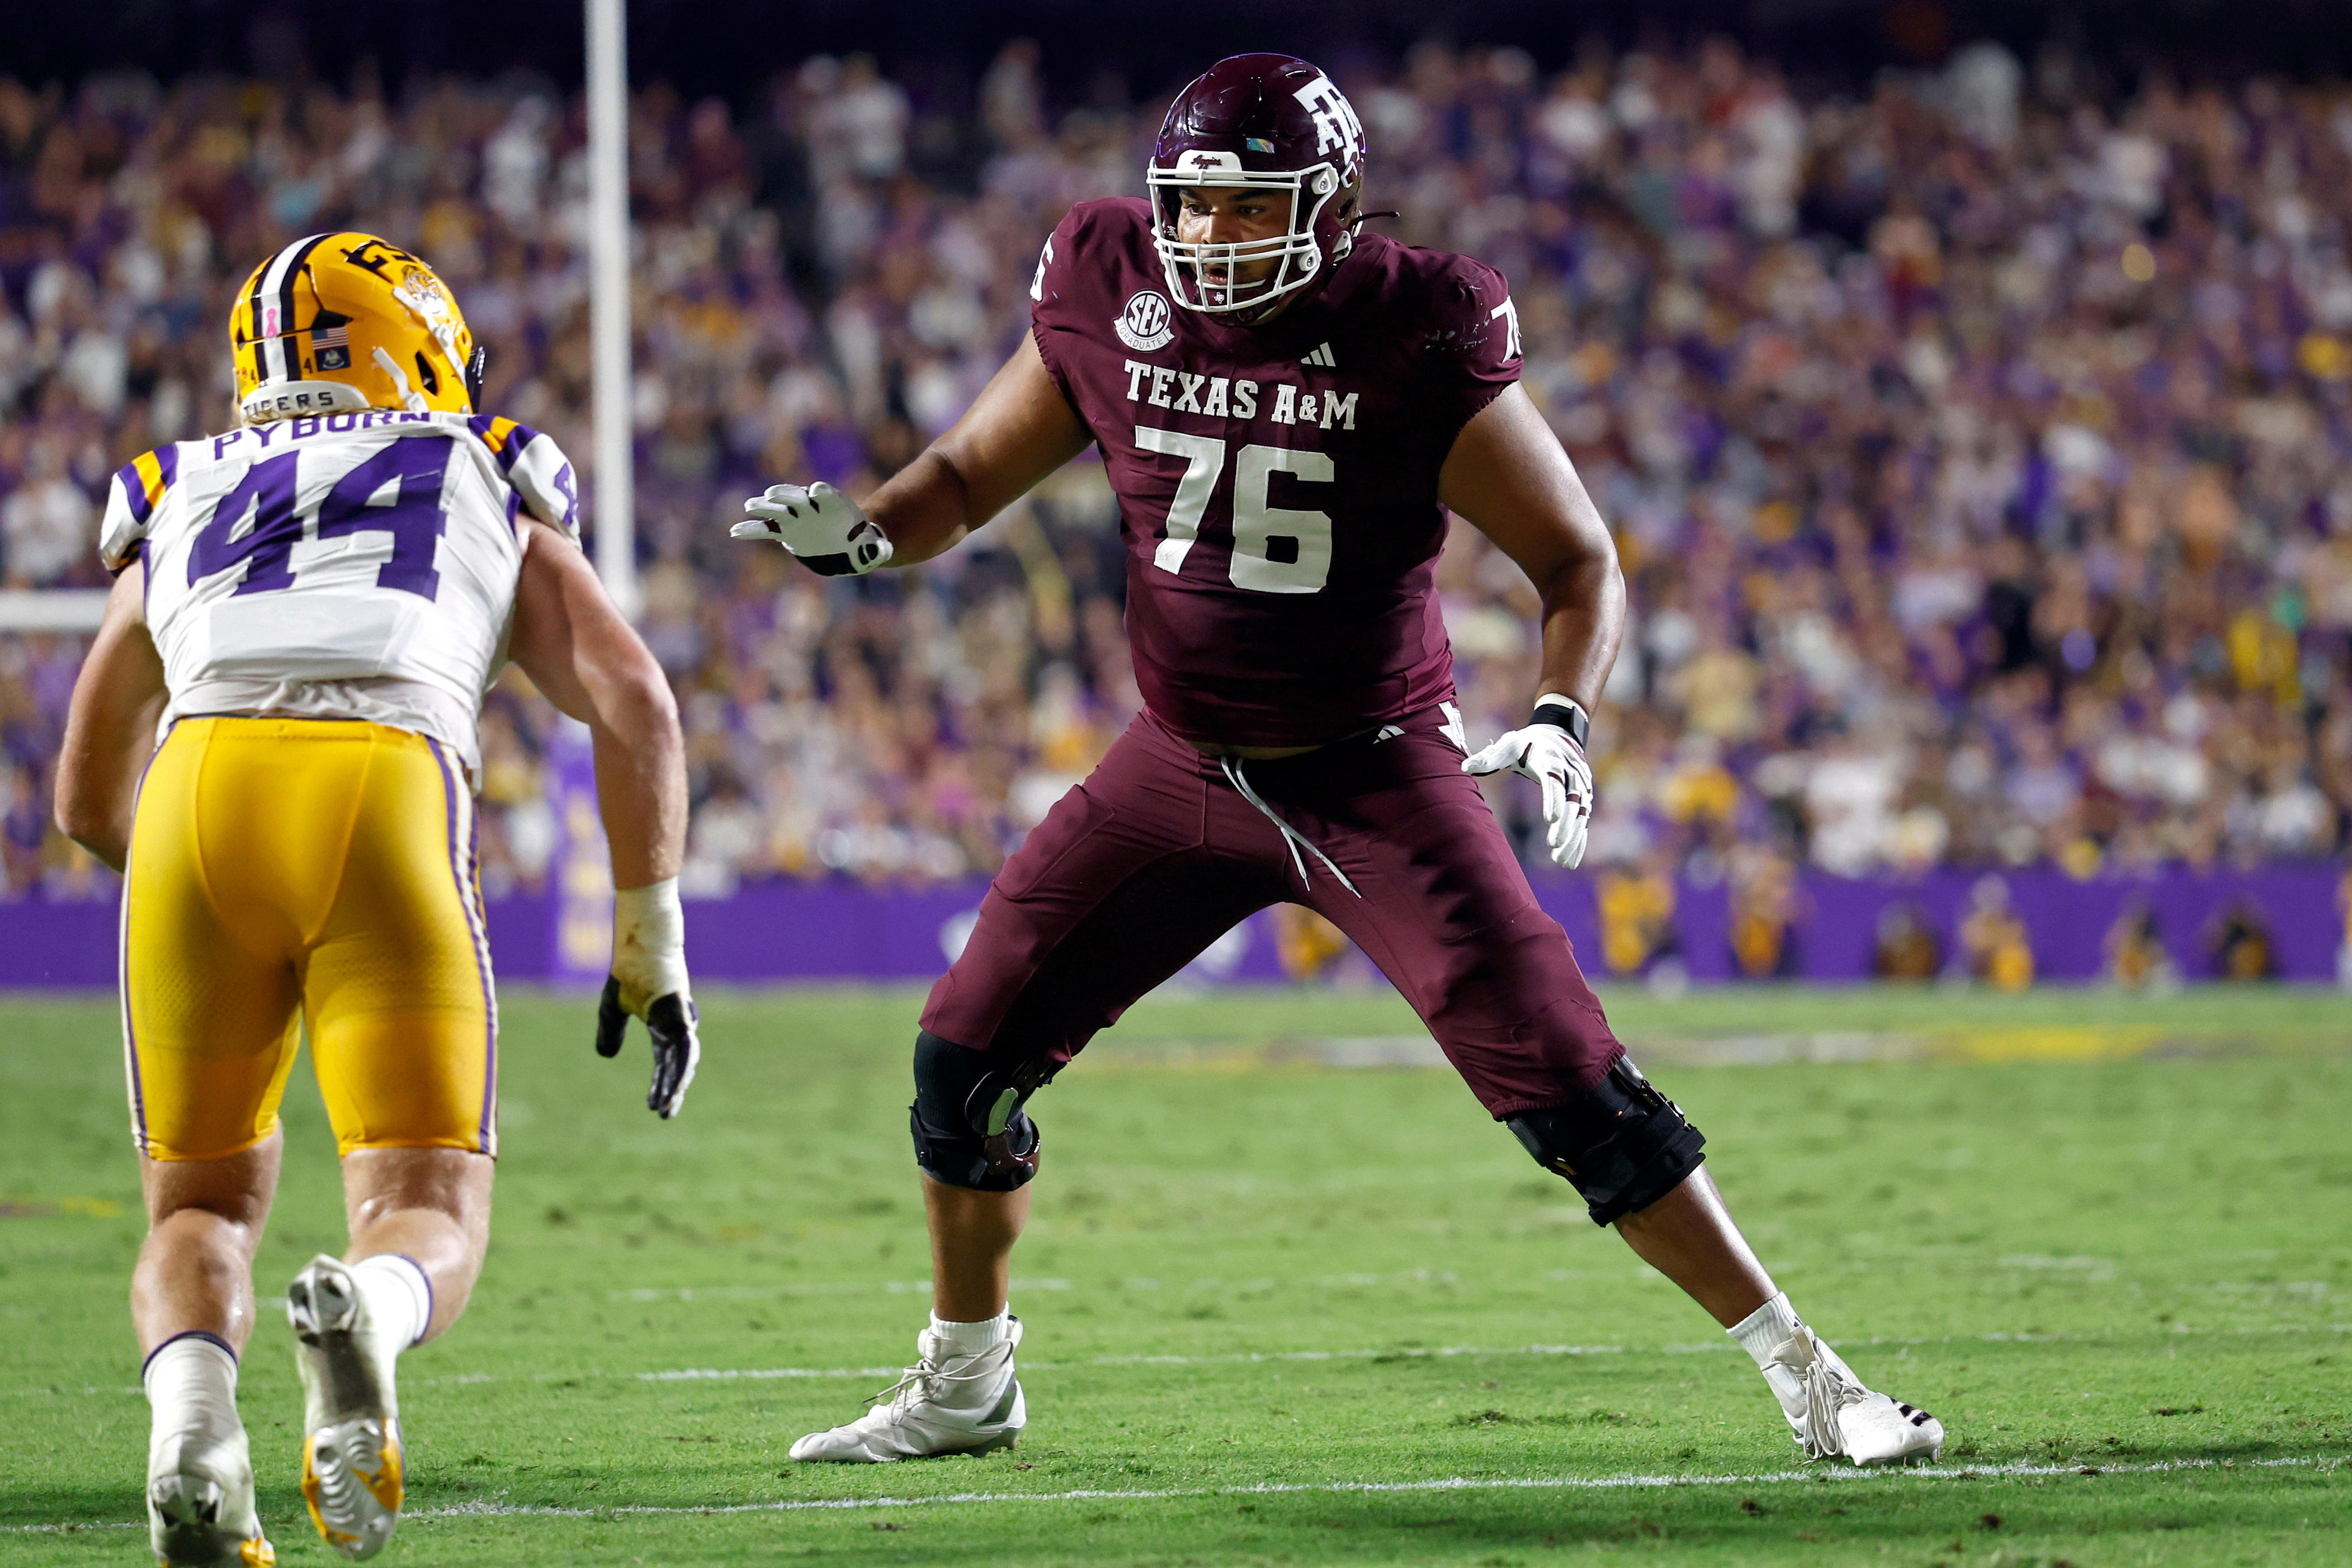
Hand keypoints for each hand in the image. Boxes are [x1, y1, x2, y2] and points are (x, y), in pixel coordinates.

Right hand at [596, 983, 698, 1116]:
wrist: (638, 945)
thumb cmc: (629, 971)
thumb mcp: (612, 1008)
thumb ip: (611, 1031)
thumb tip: (606, 1056)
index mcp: (662, 1027)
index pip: (666, 1062)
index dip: (662, 1083)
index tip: (655, 1106)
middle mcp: (675, 1026)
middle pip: (678, 1065)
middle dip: (672, 1090)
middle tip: (665, 1114)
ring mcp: (681, 1018)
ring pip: (685, 1058)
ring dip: (677, 1082)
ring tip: (669, 1105)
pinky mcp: (681, 1010)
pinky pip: (685, 1042)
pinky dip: (682, 1063)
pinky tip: (680, 1081)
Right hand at [731, 481, 893, 575]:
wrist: (849, 543)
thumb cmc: (864, 543)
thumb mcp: (875, 548)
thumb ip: (877, 549)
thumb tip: (885, 552)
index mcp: (834, 507)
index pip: (826, 495)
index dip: (821, 492)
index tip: (816, 491)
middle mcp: (812, 509)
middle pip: (797, 498)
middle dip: (786, 495)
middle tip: (773, 495)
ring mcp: (796, 519)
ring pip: (777, 511)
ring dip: (764, 508)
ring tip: (750, 506)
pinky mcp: (786, 533)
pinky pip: (766, 530)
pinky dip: (751, 530)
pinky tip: (735, 531)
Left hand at [1462, 719, 1593, 868]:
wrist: (1559, 733)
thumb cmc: (1527, 743)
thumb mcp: (1509, 744)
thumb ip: (1489, 757)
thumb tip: (1464, 767)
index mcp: (1551, 760)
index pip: (1555, 781)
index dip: (1554, 800)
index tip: (1550, 819)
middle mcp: (1570, 773)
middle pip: (1572, 801)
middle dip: (1566, 825)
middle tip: (1555, 846)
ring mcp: (1581, 786)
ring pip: (1581, 814)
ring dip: (1573, 838)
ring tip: (1562, 861)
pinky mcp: (1584, 797)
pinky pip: (1583, 820)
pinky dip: (1579, 840)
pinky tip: (1571, 861)